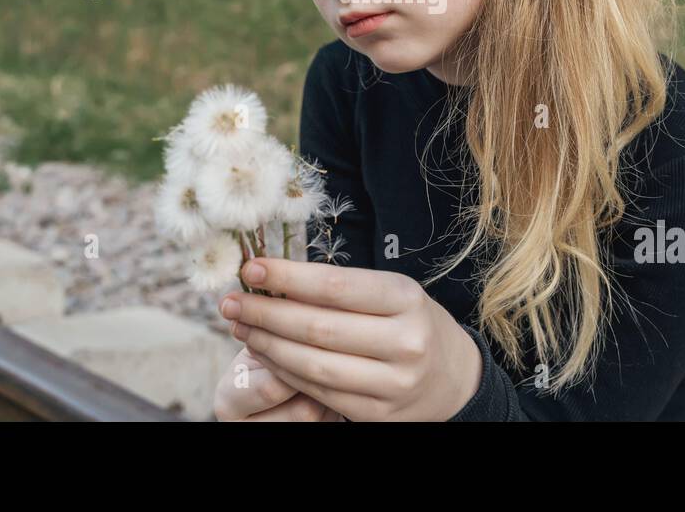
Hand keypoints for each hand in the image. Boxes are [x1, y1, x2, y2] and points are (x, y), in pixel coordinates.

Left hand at [218, 257, 483, 420]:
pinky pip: (319, 391)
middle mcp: (404, 341)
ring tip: (241, 327)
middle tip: (231, 302)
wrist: (453, 377)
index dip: (286, 277)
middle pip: (317, 328)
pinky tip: (266, 355)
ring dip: (268, 345)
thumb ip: (338, 288)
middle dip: (265, 313)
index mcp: (406, 298)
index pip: (334, 286)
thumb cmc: (411, 321)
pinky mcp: (378, 414)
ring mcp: (393, 383)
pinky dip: (286, 372)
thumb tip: (270, 277)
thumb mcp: (390, 292)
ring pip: (313, 365)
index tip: (251, 269)